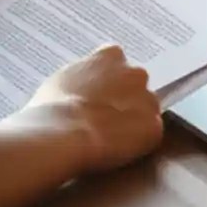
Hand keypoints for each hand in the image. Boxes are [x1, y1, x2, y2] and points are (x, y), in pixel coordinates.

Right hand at [19, 44, 163, 171]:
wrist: (64, 133)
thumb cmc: (52, 110)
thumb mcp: (62, 80)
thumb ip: (83, 77)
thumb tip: (84, 88)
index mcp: (111, 56)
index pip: (117, 63)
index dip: (108, 81)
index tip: (99, 94)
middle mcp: (135, 73)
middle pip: (136, 85)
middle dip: (125, 100)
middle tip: (104, 119)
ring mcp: (148, 100)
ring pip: (146, 111)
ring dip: (134, 121)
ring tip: (108, 138)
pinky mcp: (154, 127)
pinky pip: (150, 135)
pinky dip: (138, 144)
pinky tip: (118, 150)